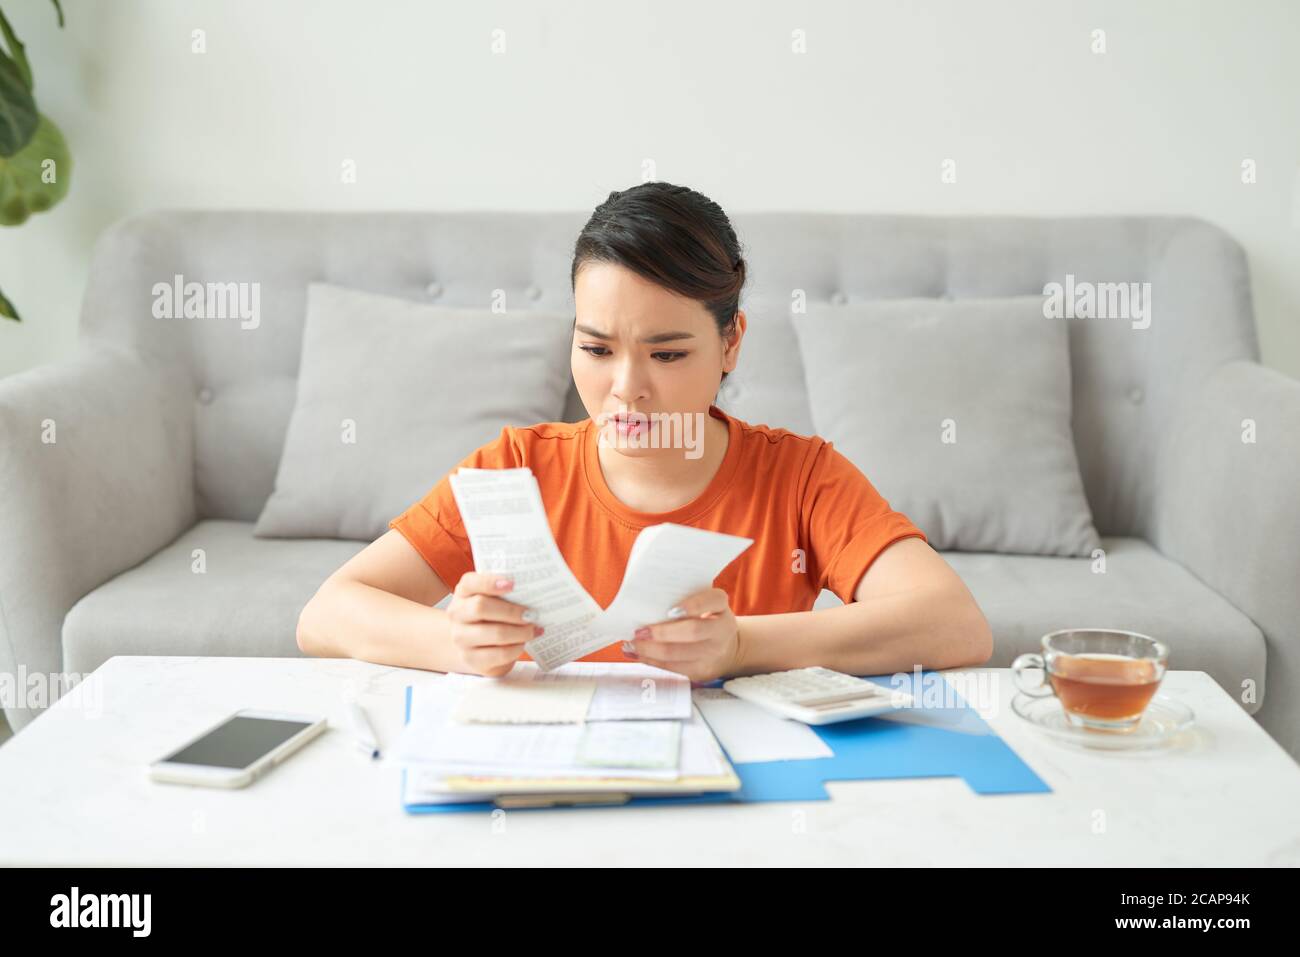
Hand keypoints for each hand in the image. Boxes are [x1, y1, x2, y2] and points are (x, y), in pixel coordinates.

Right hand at [445, 572, 542, 676]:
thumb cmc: (488, 617)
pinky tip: (523, 643)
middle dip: (512, 611)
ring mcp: (461, 638)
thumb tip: (534, 593)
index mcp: (463, 592)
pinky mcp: (471, 659)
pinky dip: (517, 648)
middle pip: (481, 607)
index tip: (513, 584)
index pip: (470, 582)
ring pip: (496, 633)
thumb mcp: (492, 600)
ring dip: (520, 631)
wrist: (472, 646)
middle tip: (532, 614)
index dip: (490, 582)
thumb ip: (506, 593)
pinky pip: (500, 653)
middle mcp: (457, 614)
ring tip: (533, 629)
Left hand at [623, 587, 740, 682]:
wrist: (726, 648)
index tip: (670, 610)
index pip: (712, 600)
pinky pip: (673, 667)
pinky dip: (652, 661)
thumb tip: (646, 603)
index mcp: (721, 606)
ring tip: (633, 644)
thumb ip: (682, 598)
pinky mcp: (701, 671)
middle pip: (692, 631)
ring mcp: (713, 652)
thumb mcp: (703, 604)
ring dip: (651, 650)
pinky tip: (639, 654)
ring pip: (678, 654)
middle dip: (662, 633)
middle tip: (639, 631)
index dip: (692, 605)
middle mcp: (721, 629)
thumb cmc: (704, 618)